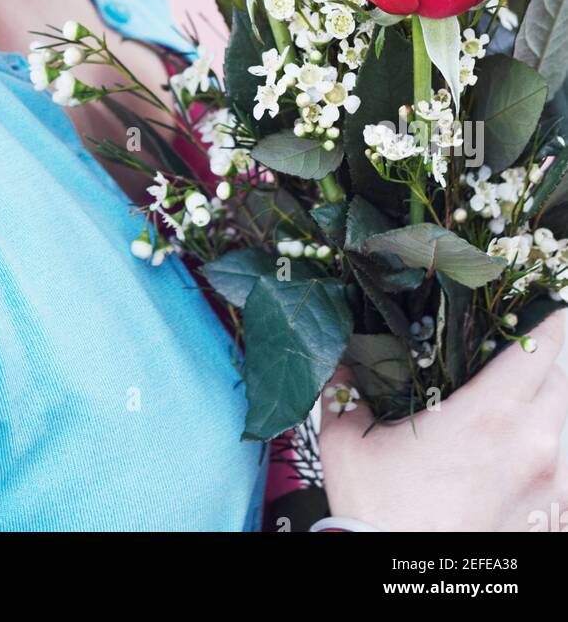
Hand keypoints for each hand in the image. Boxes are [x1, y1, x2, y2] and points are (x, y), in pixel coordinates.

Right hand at [319, 307, 567, 531]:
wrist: (403, 585)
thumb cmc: (378, 514)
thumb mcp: (347, 441)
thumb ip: (344, 387)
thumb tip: (341, 353)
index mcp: (490, 413)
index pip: (545, 341)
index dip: (545, 314)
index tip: (534, 302)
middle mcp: (533, 443)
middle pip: (562, 374)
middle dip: (542, 356)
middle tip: (511, 350)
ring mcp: (551, 484)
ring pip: (564, 421)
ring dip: (543, 406)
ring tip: (507, 408)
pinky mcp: (554, 517)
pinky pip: (563, 468)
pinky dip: (544, 452)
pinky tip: (510, 455)